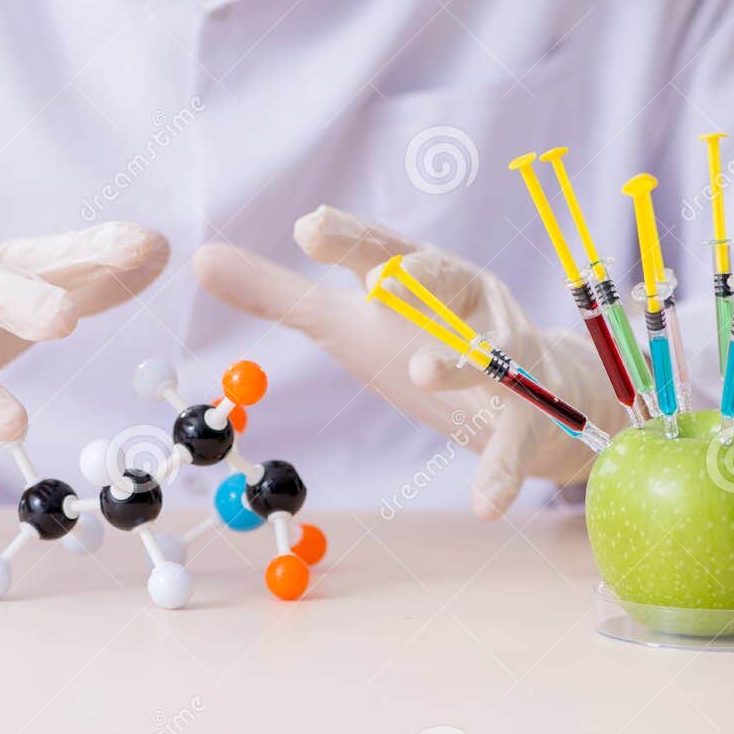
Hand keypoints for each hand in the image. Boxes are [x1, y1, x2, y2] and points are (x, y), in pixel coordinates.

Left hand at [194, 206, 620, 518]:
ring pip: (482, 358)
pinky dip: (501, 471)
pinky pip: (514, 442)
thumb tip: (201, 259)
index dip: (349, 239)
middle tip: (385, 279)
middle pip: (443, 283)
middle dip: (421, 279)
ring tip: (420, 375)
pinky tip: (487, 505)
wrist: (531, 392)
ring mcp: (504, 359)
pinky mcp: (529, 415)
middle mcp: (466, 306)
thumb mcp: (350, 322)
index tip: (310, 228)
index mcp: (419, 277)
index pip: (381, 248)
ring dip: (454, 365)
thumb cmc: (421, 343)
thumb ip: (280, 295)